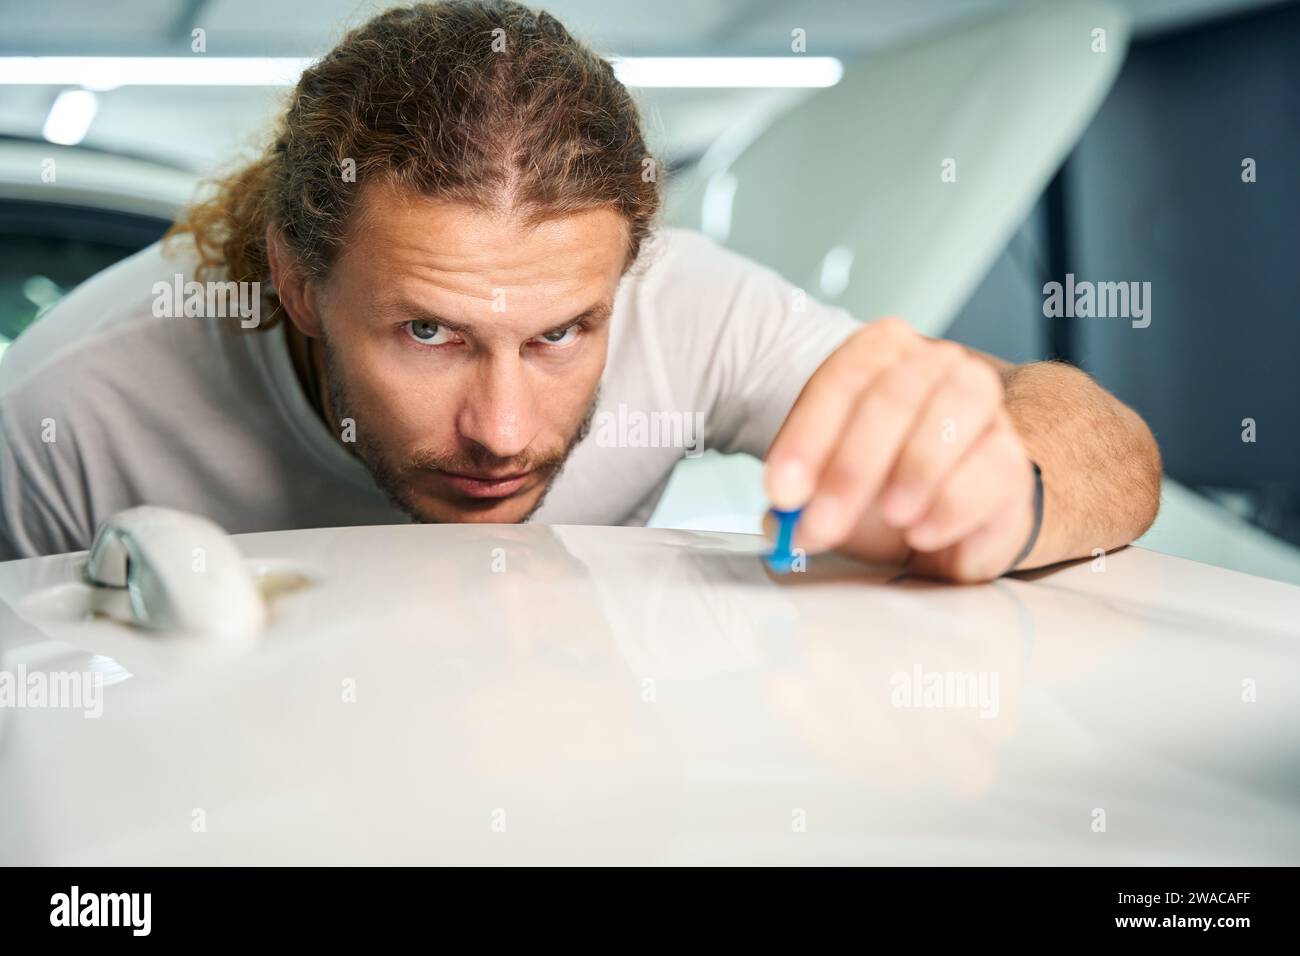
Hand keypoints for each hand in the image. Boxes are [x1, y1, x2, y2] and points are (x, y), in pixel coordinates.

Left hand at [764, 317, 1037, 582]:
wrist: (944, 521)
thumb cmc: (879, 488)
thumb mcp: (826, 487)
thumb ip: (799, 498)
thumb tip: (778, 520)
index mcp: (882, 353)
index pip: (843, 377)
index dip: (807, 437)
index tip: (782, 493)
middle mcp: (937, 366)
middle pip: (893, 397)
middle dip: (850, 469)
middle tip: (819, 526)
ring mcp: (983, 407)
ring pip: (948, 418)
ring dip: (911, 474)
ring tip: (889, 518)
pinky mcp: (1012, 456)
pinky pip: (989, 468)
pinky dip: (949, 506)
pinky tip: (922, 532)